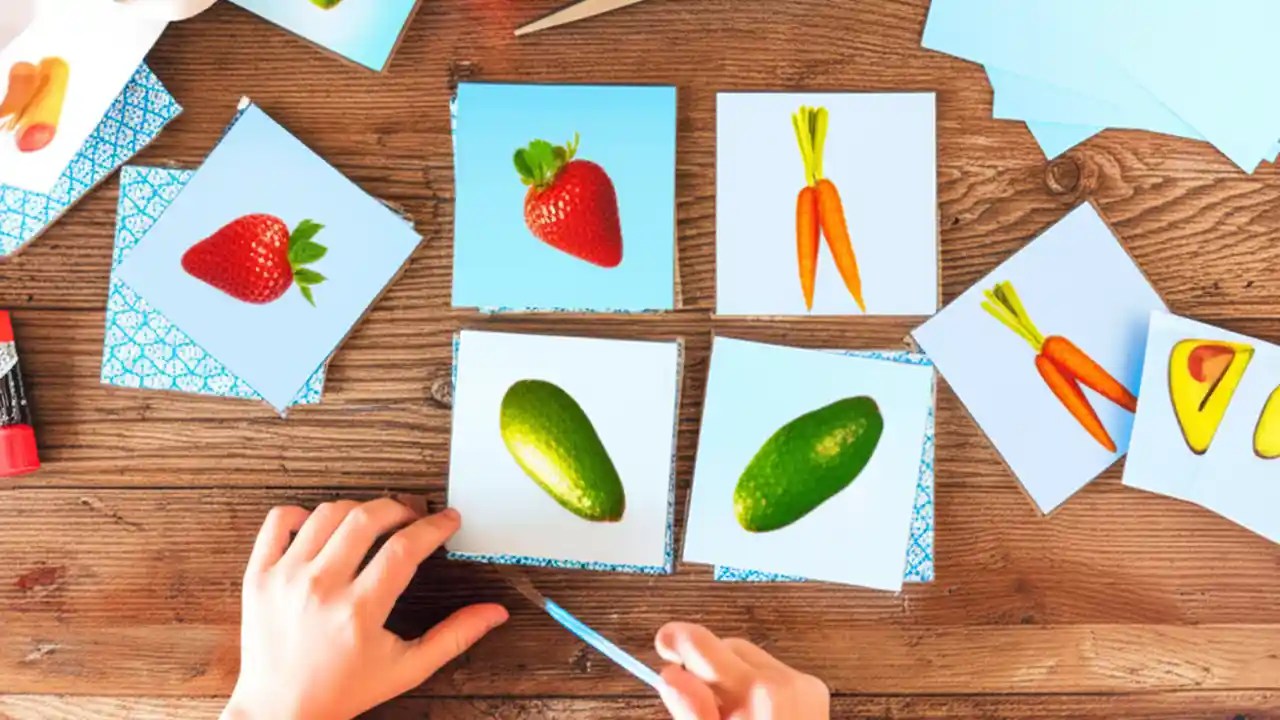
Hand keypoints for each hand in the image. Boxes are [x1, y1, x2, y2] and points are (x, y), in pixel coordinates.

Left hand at [221, 499, 508, 719]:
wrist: (280, 711)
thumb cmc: (343, 691)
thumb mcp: (407, 668)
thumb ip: (453, 637)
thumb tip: (493, 612)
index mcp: (358, 612)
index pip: (404, 548)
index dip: (434, 527)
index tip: (448, 520)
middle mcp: (319, 588)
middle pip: (367, 518)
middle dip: (401, 508)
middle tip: (414, 517)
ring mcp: (284, 578)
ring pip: (327, 513)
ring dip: (359, 508)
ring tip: (375, 521)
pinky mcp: (258, 576)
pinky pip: (278, 521)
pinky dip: (303, 514)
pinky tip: (322, 527)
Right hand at [655, 622, 829, 719]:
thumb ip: (693, 713)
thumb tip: (670, 676)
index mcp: (756, 693)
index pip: (704, 643)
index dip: (677, 640)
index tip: (663, 645)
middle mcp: (785, 682)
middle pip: (727, 648)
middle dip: (704, 667)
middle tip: (691, 701)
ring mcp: (804, 686)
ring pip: (749, 661)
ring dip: (729, 679)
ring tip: (724, 718)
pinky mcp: (813, 693)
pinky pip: (770, 674)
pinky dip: (751, 688)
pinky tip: (748, 719)